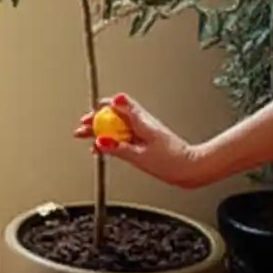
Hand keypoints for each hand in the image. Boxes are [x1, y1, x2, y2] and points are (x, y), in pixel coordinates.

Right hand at [74, 94, 209, 188]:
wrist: (190, 167)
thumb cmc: (171, 161)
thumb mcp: (140, 156)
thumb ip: (118, 148)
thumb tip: (100, 141)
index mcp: (141, 121)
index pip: (116, 105)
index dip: (98, 110)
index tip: (87, 119)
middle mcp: (142, 121)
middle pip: (114, 114)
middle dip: (96, 119)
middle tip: (82, 127)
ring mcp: (143, 128)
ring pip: (117, 123)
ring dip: (102, 128)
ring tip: (88, 137)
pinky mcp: (145, 137)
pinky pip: (123, 133)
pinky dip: (112, 137)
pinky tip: (106, 145)